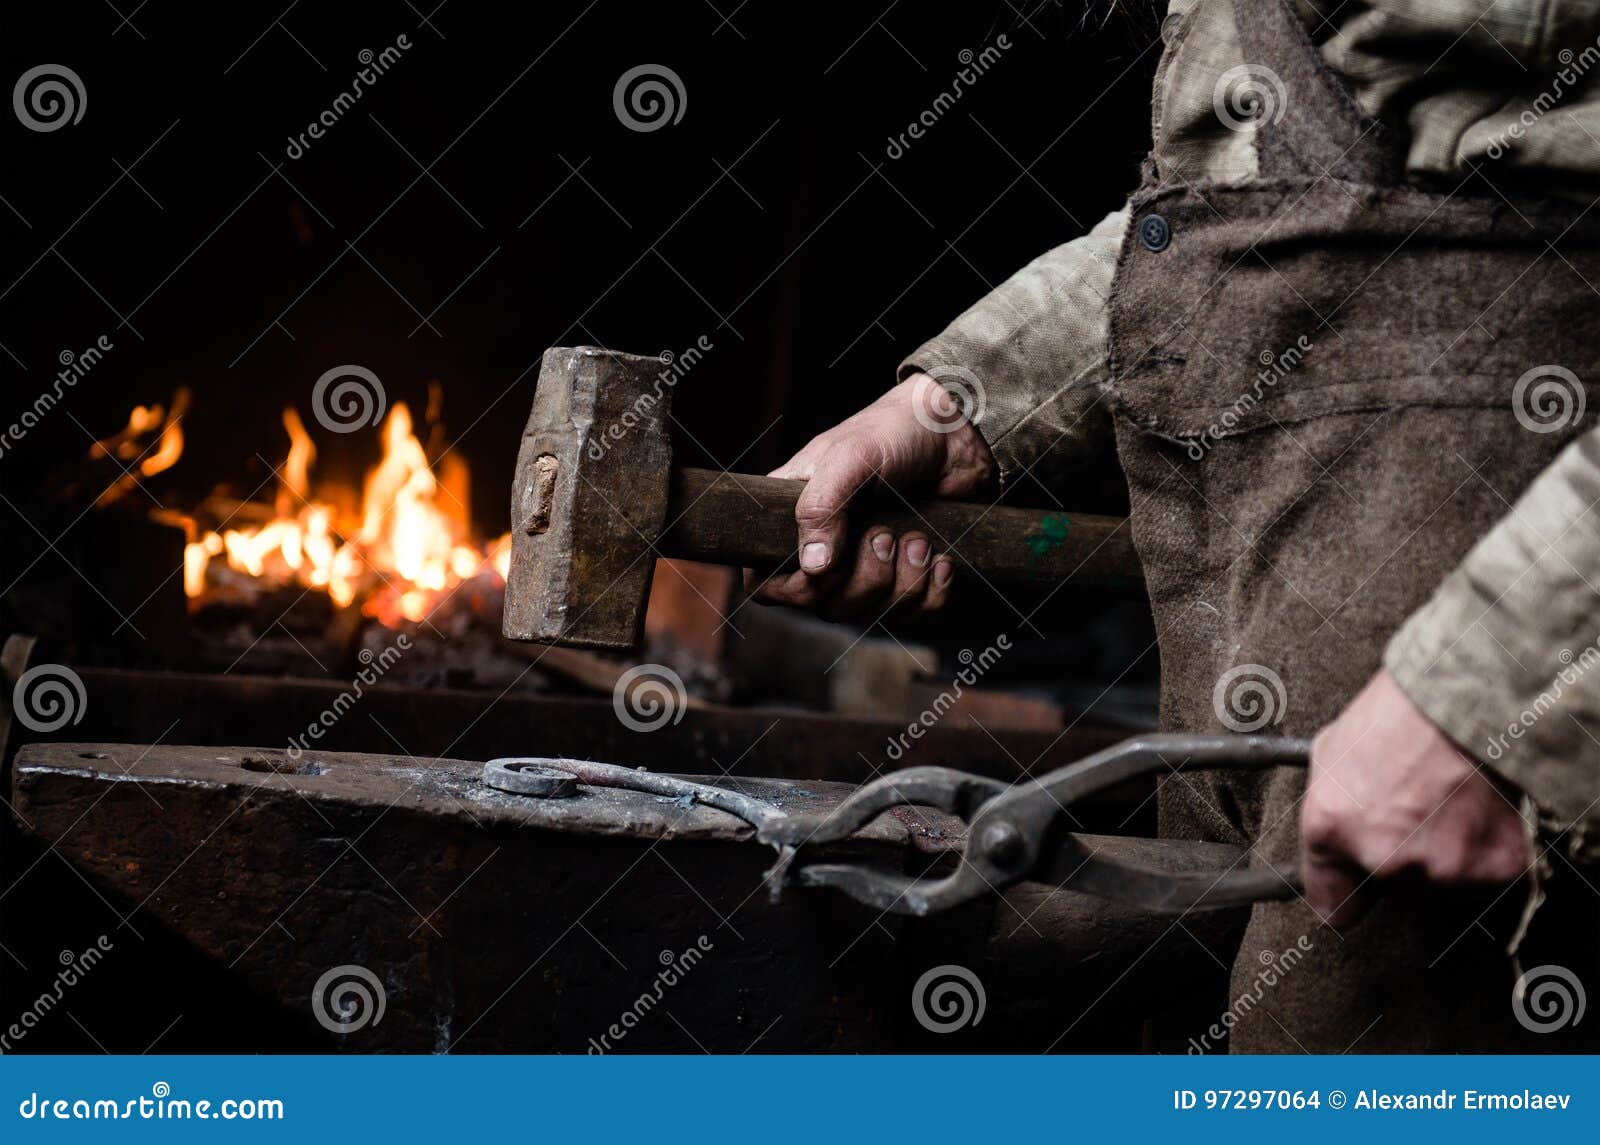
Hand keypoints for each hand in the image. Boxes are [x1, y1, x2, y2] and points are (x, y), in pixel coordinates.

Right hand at [743, 371, 996, 619]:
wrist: (955, 433)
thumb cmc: (893, 432)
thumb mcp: (849, 458)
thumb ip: (821, 507)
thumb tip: (812, 566)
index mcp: (794, 518)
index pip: (766, 582)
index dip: (792, 591)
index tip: (825, 571)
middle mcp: (826, 549)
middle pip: (825, 606)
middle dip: (864, 582)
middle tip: (885, 535)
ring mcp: (867, 566)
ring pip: (871, 615)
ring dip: (903, 585)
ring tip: (919, 540)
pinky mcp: (908, 576)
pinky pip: (914, 615)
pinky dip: (931, 593)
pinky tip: (940, 560)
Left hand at [1301, 669, 1531, 927]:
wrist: (1475, 689)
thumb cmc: (1401, 708)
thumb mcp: (1333, 748)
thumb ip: (1331, 803)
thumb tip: (1334, 831)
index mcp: (1332, 828)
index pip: (1333, 908)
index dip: (1347, 895)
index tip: (1357, 888)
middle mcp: (1383, 858)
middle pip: (1395, 890)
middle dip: (1405, 860)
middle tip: (1422, 809)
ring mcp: (1444, 868)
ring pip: (1446, 883)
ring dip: (1451, 854)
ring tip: (1456, 799)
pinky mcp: (1500, 867)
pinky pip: (1493, 874)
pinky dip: (1495, 847)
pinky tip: (1489, 806)